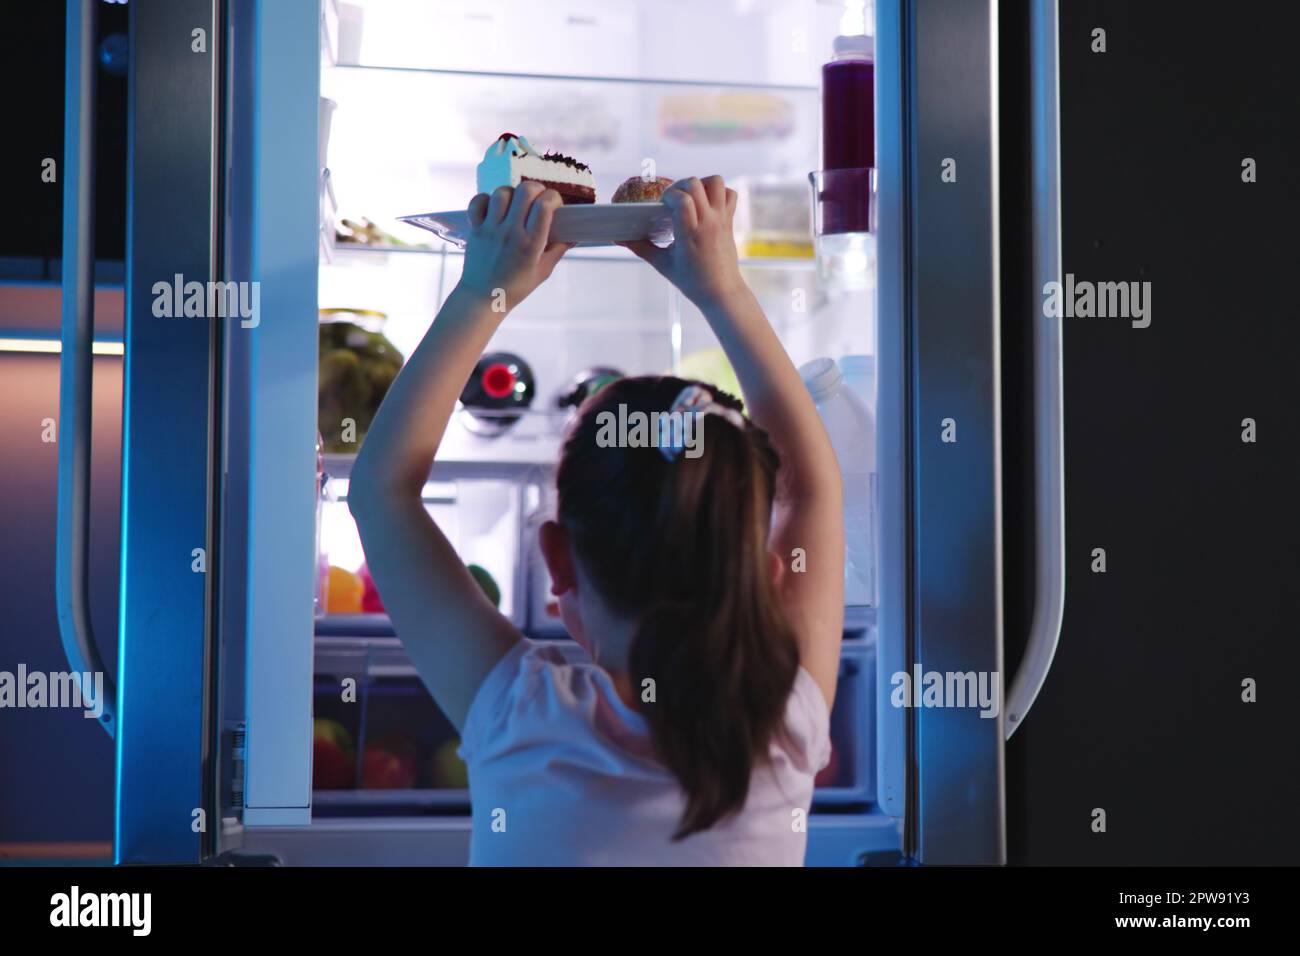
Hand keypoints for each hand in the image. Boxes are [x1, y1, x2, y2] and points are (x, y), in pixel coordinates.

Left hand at [457, 183, 573, 311]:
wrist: (483, 298)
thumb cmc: (515, 288)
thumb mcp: (542, 272)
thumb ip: (558, 251)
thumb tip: (572, 236)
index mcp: (531, 244)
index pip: (545, 205)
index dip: (554, 197)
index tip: (555, 204)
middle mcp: (510, 233)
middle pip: (525, 191)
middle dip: (536, 188)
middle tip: (537, 198)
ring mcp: (491, 229)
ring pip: (502, 192)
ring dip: (513, 193)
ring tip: (516, 204)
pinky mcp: (475, 229)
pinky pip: (479, 201)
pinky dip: (487, 199)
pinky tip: (495, 208)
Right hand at [621, 175, 744, 310]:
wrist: (722, 293)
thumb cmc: (693, 282)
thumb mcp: (663, 265)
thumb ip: (641, 248)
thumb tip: (620, 239)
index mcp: (689, 233)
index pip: (683, 200)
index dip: (669, 195)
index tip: (662, 206)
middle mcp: (707, 222)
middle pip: (696, 184)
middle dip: (680, 186)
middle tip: (672, 200)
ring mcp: (721, 219)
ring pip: (716, 182)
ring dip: (701, 184)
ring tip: (691, 197)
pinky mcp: (729, 220)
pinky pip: (730, 194)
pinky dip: (719, 192)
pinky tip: (706, 204)